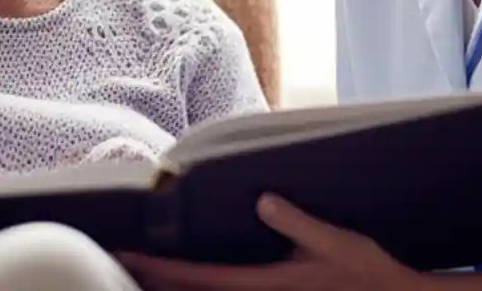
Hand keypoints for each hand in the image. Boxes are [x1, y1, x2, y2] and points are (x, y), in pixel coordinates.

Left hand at [120, 194, 426, 290]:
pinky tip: (190, 280)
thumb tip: (262, 200)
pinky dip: (200, 288)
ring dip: (172, 287)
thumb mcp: (332, 242)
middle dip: (152, 279)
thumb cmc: (365, 270)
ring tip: (138, 270)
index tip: (126, 253)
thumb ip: (296, 223)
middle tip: (115, 259)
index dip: (158, 266)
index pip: (198, 276)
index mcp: (265, 285)